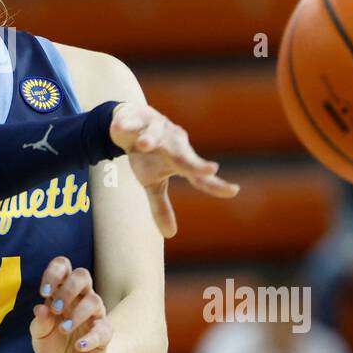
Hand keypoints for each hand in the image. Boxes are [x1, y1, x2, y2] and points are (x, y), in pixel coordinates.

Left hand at [30, 256, 112, 352]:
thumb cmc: (52, 343)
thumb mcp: (40, 334)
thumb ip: (39, 322)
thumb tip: (39, 308)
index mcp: (62, 291)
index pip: (63, 266)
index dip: (54, 273)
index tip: (43, 292)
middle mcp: (80, 297)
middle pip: (82, 275)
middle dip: (68, 289)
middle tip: (55, 309)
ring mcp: (95, 314)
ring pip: (94, 300)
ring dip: (77, 314)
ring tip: (63, 329)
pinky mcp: (104, 333)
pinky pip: (103, 330)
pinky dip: (90, 338)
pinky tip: (79, 346)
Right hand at [109, 102, 239, 237]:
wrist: (130, 123)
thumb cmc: (146, 155)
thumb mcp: (152, 182)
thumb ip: (161, 206)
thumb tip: (169, 234)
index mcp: (180, 159)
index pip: (199, 175)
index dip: (215, 184)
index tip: (234, 191)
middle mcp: (173, 143)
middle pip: (183, 155)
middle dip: (194, 163)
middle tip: (210, 170)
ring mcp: (156, 128)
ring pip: (155, 134)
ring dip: (149, 139)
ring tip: (144, 144)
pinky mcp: (137, 118)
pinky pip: (131, 122)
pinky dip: (126, 126)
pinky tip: (118, 129)